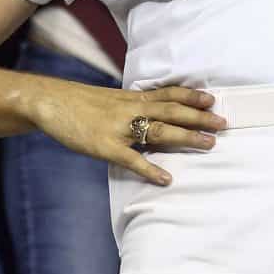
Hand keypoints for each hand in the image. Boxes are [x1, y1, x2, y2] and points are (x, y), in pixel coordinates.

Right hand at [30, 81, 225, 186]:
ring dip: (186, 136)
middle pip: (171, 110)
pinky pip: (132, 159)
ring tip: (209, 144)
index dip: (191, 96)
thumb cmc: (79, 103)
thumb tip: (151, 111)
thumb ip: (131, 104)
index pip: (168, 94)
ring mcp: (118, 128)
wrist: (49, 102)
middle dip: (199, 116)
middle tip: (223, 122)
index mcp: (131, 97)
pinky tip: (166, 179)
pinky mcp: (104, 146)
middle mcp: (130, 109)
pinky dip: (150, 169)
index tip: (213, 99)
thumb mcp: (110, 98)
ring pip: (159, 130)